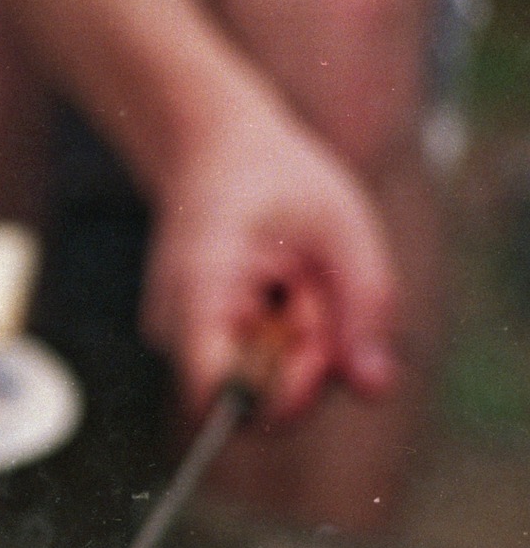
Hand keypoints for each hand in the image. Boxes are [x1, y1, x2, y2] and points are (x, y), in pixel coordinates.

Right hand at [139, 113, 396, 421]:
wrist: (214, 152)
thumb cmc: (278, 180)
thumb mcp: (343, 226)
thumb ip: (365, 308)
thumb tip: (375, 390)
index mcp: (200, 285)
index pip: (211, 390)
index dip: (277, 395)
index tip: (320, 348)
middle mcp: (172, 324)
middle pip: (255, 394)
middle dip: (310, 356)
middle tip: (317, 286)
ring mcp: (175, 340)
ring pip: (261, 385)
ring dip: (301, 343)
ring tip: (296, 278)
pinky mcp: (189, 346)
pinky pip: (253, 371)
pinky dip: (284, 340)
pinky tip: (279, 290)